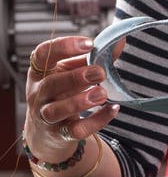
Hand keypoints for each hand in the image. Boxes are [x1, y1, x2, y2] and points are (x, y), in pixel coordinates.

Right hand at [23, 35, 119, 163]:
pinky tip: (113, 109)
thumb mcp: (71, 73)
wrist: (47, 134)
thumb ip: (91, 58)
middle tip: (100, 72)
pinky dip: (96, 121)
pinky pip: (76, 130)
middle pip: (51, 84)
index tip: (89, 44)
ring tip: (102, 93)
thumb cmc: (61, 94)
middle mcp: (38, 94)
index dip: (63, 47)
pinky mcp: (59, 135)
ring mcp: (45, 117)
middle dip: (76, 77)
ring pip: (57, 110)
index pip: (43, 55)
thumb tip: (119, 41)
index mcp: (40, 73)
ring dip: (80, 101)